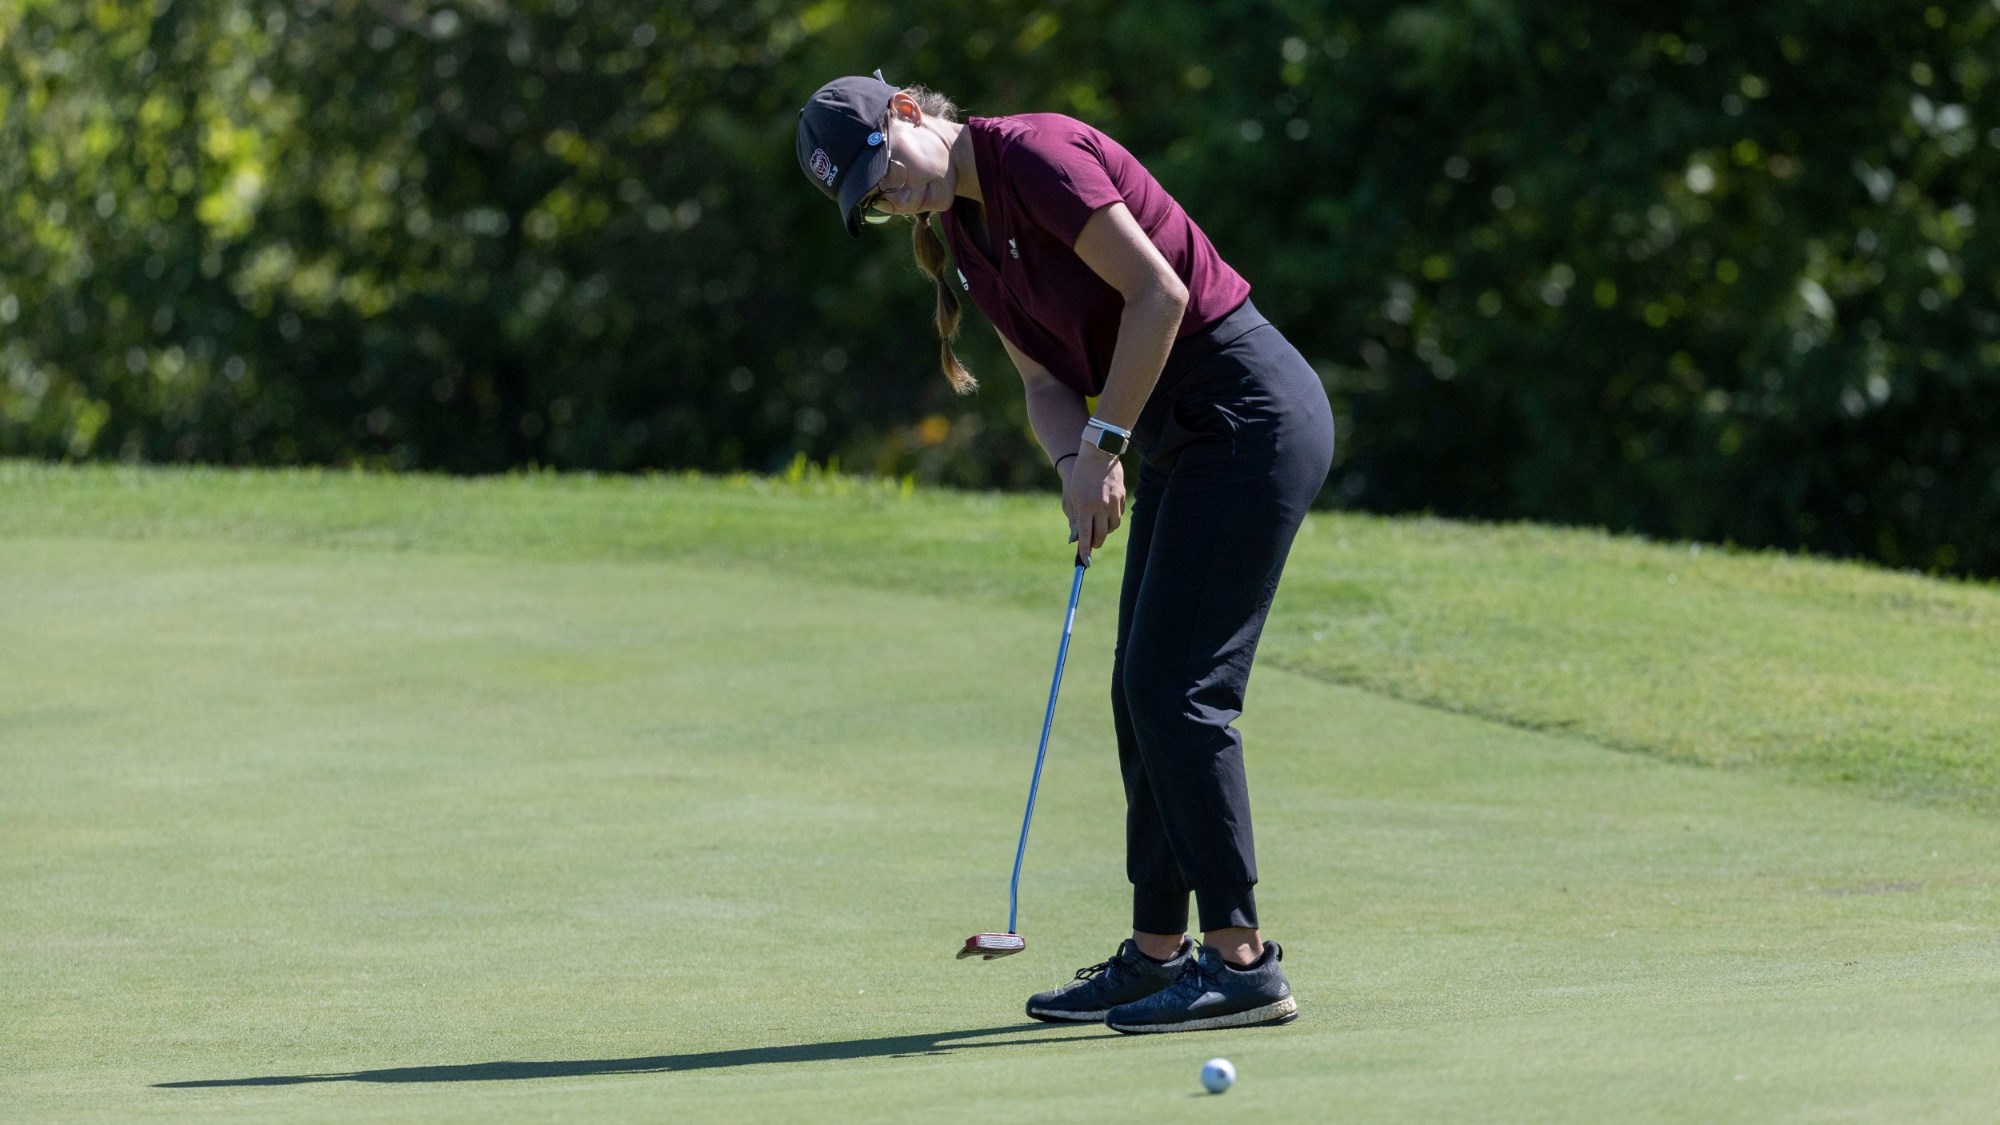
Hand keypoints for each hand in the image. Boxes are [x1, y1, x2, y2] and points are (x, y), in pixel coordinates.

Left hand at [1063, 444, 1124, 560]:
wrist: (1098, 452)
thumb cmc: (1080, 474)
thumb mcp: (1072, 495)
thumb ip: (1074, 516)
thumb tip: (1077, 536)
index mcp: (1085, 506)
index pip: (1086, 534)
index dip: (1085, 549)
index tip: (1085, 560)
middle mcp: (1101, 506)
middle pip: (1102, 534)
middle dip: (1097, 542)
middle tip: (1093, 545)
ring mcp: (1113, 501)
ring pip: (1113, 526)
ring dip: (1106, 531)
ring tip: (1099, 528)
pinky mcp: (1122, 495)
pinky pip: (1119, 514)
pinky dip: (1113, 518)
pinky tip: (1107, 515)